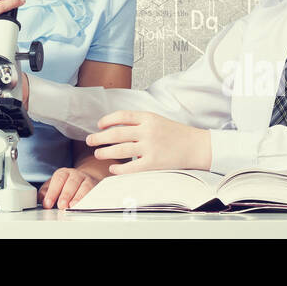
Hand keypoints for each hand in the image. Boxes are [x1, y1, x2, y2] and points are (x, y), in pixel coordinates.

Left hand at [38, 167, 98, 209]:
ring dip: (78, 197)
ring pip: (84, 187)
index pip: (58, 180)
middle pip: (71, 182)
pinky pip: (94, 192)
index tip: (47, 204)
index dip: (52, 192)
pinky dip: (89, 199)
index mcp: (63, 173)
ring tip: (72, 206)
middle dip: (66, 195)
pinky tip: (85, 205)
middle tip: (61, 205)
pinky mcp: (95, 187)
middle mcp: (75, 175)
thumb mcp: (54, 185)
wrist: (85, 178)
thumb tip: (40, 199)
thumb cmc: (67, 184)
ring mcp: (86, 180)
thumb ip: (46, 191)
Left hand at [86, 111, 211, 174]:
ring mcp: (150, 147)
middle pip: (116, 133)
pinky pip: (131, 167)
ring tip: (98, 154)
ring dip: (105, 152)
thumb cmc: (176, 134)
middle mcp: (148, 131)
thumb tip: (116, 126)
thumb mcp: (158, 120)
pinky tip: (113, 169)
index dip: (107, 120)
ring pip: (120, 150)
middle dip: (99, 137)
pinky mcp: (154, 163)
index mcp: (148, 117)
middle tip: (89, 140)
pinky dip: (119, 169)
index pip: (122, 116)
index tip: (99, 125)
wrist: (197, 147)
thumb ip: (139, 122)